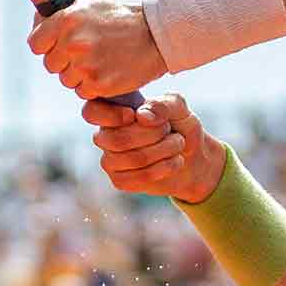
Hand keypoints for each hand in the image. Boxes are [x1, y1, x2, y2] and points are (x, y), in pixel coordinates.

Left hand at [27, 0, 168, 99]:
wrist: (155, 35)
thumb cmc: (120, 16)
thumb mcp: (89, 0)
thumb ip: (62, 5)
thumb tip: (40, 15)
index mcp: (66, 20)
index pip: (35, 44)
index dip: (46, 46)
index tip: (57, 45)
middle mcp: (73, 43)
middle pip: (50, 65)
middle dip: (64, 61)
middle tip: (85, 52)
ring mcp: (85, 66)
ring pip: (66, 80)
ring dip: (79, 75)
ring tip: (100, 60)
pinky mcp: (99, 85)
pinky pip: (83, 92)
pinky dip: (93, 86)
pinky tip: (108, 71)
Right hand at [83, 93, 224, 203]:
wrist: (194, 157)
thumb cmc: (180, 126)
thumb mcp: (178, 108)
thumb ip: (163, 105)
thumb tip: (141, 117)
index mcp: (112, 111)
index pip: (91, 112)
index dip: (110, 116)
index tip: (133, 115)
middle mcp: (106, 135)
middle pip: (115, 140)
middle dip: (152, 134)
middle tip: (169, 130)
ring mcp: (110, 160)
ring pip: (130, 159)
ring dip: (163, 150)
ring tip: (177, 143)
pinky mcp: (120, 180)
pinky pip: (136, 178)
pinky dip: (162, 168)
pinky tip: (175, 161)